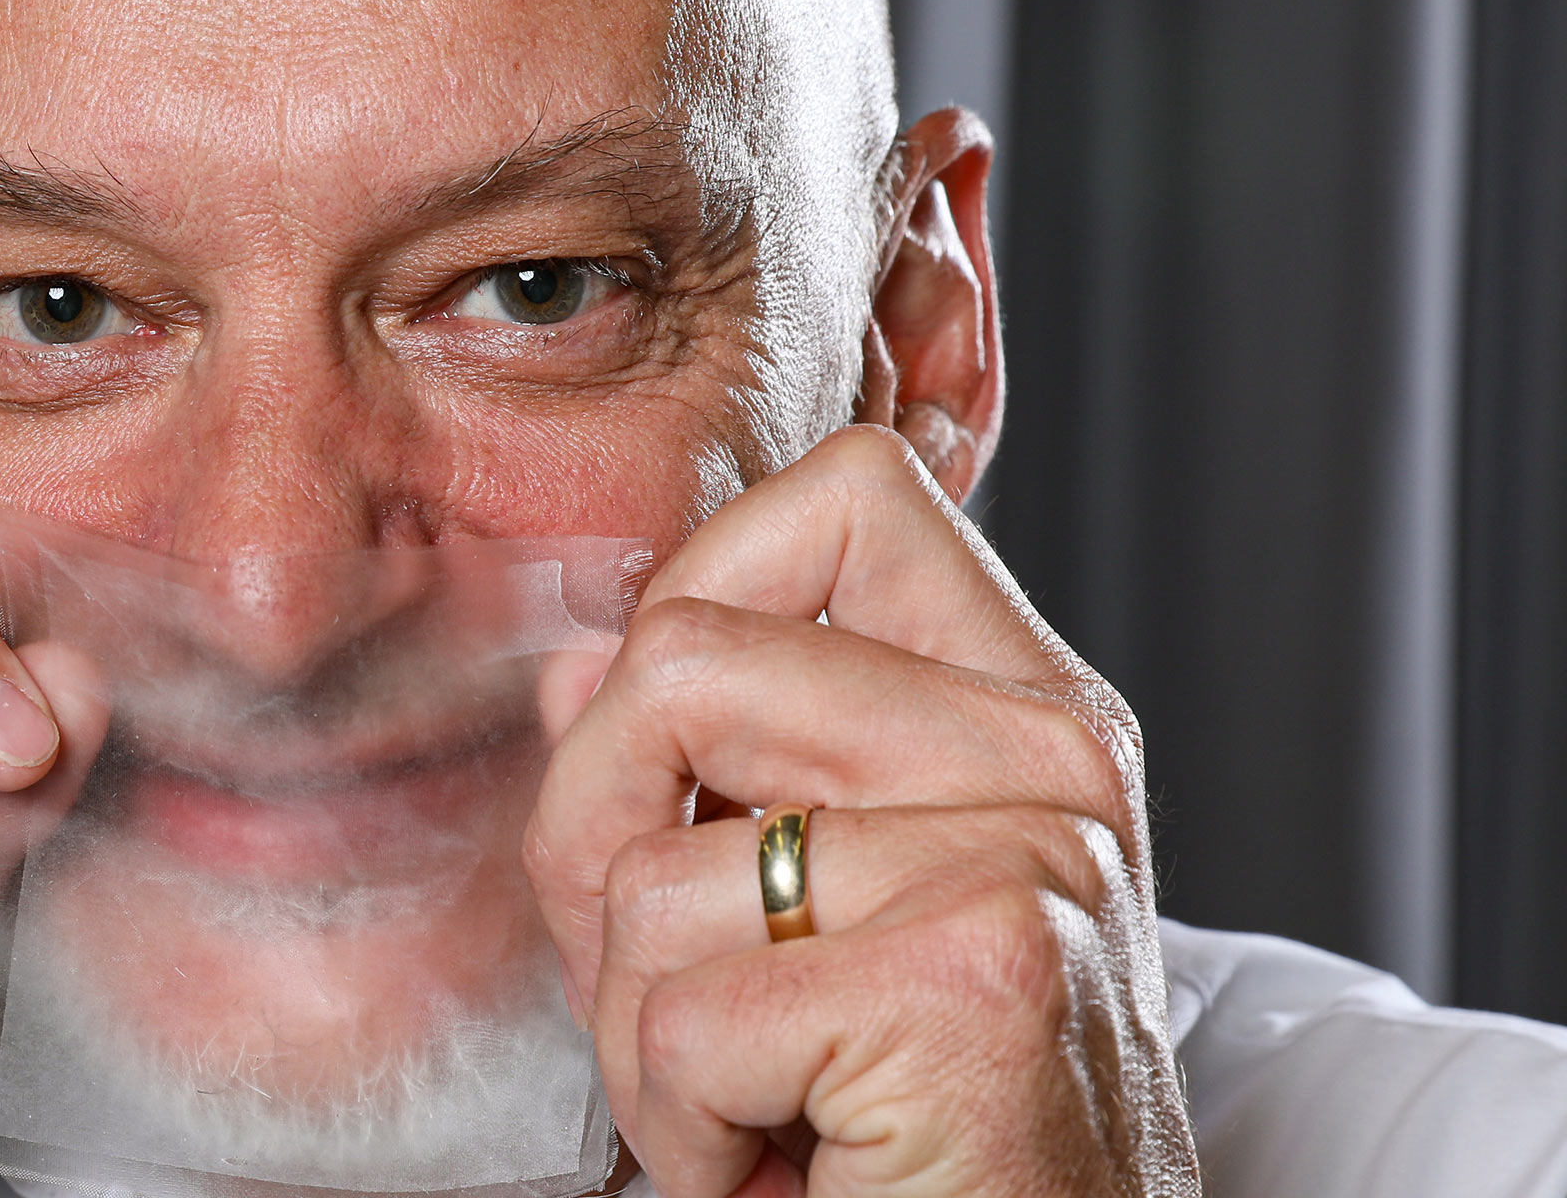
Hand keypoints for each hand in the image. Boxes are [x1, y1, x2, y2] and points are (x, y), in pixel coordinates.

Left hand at [524, 427, 1202, 1197]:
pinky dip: (683, 1129)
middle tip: (678, 996)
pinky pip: (683, 1017)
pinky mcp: (975, 984)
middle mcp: (1052, 765)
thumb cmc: (914, 1131)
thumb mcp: (808, 922)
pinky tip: (780, 1164)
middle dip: (597, 851)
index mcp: (1027, 713)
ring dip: (643, 1032)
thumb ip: (703, 776)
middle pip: (679, 658)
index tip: (686, 770)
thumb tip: (574, 667)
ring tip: (758, 1100)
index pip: (841, 496)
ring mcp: (1025, 862)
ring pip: (646, 869)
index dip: (691, 602)